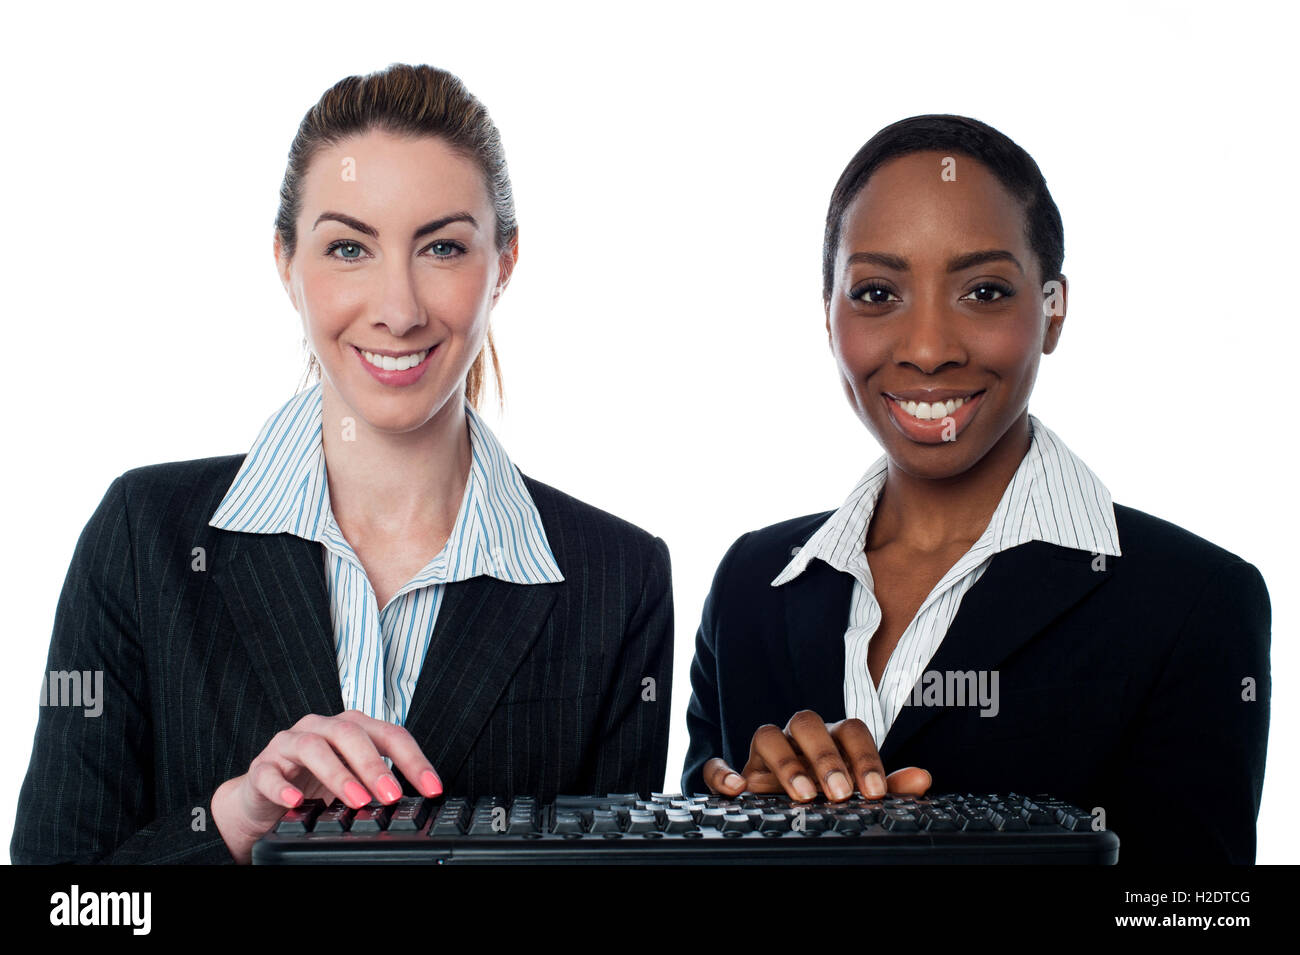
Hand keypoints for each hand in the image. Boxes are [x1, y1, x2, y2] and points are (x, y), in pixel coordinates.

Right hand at [210, 709, 442, 863]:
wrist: (263, 799)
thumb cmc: (313, 785)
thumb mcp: (353, 781)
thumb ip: (376, 783)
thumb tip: (412, 803)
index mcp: (350, 728)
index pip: (389, 734)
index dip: (414, 759)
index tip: (432, 787)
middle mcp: (320, 728)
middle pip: (350, 733)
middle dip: (375, 764)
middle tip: (392, 795)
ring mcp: (289, 744)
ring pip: (313, 747)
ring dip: (338, 774)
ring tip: (357, 800)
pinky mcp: (262, 767)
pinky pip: (270, 774)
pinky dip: (284, 788)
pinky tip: (297, 801)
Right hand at [702, 710, 930, 802]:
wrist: (785, 806)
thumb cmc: (829, 792)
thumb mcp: (859, 790)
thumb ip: (889, 784)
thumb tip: (923, 778)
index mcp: (832, 737)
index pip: (850, 728)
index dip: (864, 755)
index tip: (874, 791)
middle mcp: (797, 737)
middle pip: (808, 722)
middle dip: (825, 757)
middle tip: (839, 793)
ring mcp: (765, 752)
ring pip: (767, 734)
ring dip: (785, 762)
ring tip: (803, 796)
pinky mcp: (737, 772)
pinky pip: (719, 765)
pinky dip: (723, 772)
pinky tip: (738, 789)